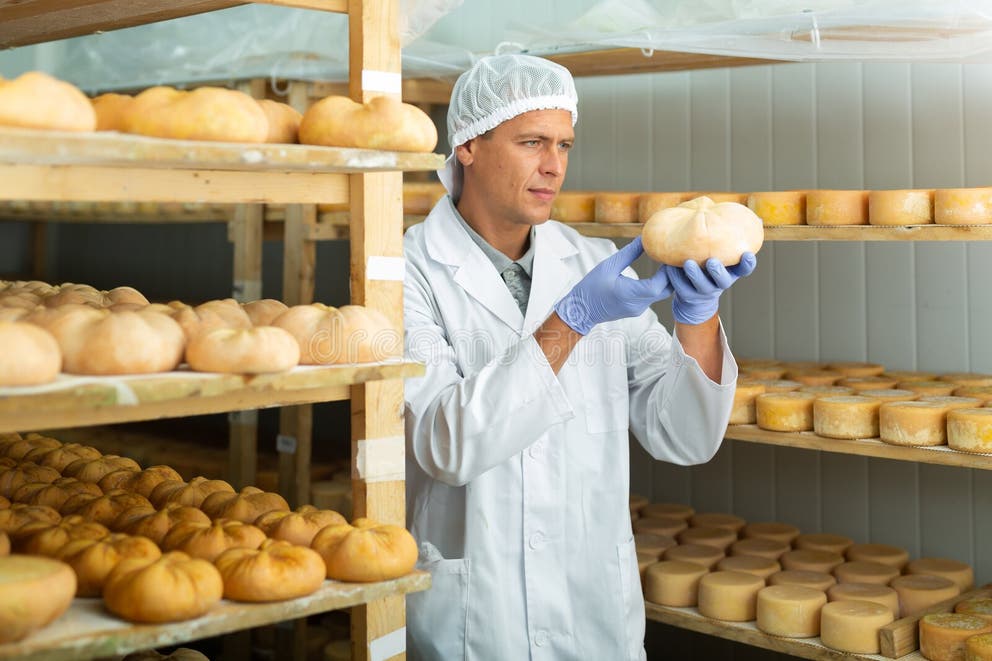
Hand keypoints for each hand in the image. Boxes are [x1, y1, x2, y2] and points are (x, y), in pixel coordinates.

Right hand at [555, 236, 671, 335]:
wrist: (581, 311)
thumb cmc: (591, 287)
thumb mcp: (608, 266)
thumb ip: (629, 253)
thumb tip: (644, 239)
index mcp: (628, 294)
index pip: (657, 286)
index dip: (667, 272)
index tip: (669, 257)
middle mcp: (637, 305)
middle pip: (665, 291)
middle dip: (671, 275)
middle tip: (673, 258)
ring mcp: (638, 309)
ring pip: (661, 295)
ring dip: (666, 280)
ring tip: (667, 262)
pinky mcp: (637, 309)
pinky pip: (652, 297)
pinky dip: (657, 285)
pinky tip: (657, 273)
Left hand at [666, 253, 756, 324]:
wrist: (691, 295)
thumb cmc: (705, 270)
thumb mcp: (714, 262)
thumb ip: (718, 248)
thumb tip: (727, 213)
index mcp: (729, 273)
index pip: (743, 269)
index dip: (747, 264)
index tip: (748, 255)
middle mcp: (719, 284)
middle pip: (722, 281)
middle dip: (718, 271)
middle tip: (712, 262)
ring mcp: (703, 292)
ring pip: (701, 285)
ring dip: (695, 275)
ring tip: (688, 263)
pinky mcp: (687, 295)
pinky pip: (680, 286)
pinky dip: (674, 276)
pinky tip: (668, 267)